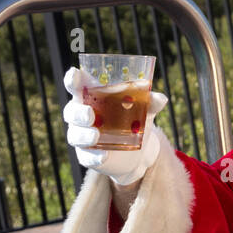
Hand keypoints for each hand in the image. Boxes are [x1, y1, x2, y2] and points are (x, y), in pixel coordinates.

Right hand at [63, 67, 167, 186]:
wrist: (138, 152)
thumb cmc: (134, 120)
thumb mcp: (144, 109)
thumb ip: (151, 102)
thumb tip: (161, 99)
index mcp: (91, 96)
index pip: (76, 85)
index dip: (72, 79)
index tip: (74, 75)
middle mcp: (82, 115)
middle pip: (71, 112)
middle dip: (78, 113)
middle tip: (90, 115)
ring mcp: (82, 137)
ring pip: (75, 136)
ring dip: (84, 135)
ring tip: (96, 136)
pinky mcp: (87, 156)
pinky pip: (86, 157)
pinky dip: (94, 157)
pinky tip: (104, 156)